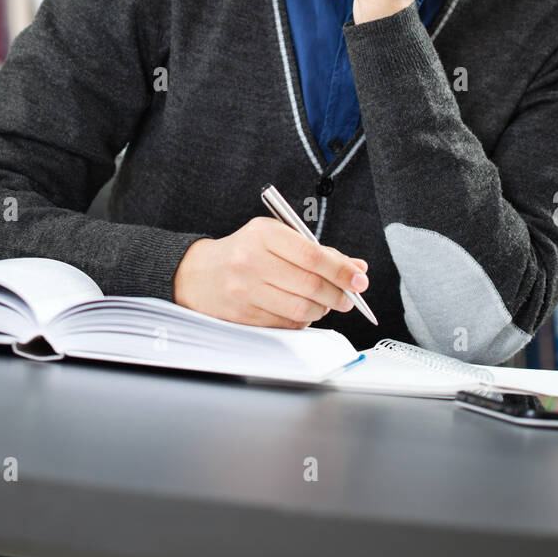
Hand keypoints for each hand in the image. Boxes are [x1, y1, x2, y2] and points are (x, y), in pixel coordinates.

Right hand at [173, 217, 369, 327]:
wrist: (198, 274)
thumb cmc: (244, 252)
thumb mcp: (277, 238)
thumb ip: (318, 251)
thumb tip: (357, 268)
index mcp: (263, 234)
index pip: (311, 254)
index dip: (340, 270)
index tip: (359, 279)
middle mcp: (251, 260)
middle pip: (309, 284)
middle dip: (338, 294)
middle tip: (349, 297)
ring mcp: (245, 290)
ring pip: (300, 308)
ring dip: (322, 309)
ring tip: (326, 304)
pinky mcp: (242, 314)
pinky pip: (285, 322)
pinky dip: (302, 319)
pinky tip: (303, 311)